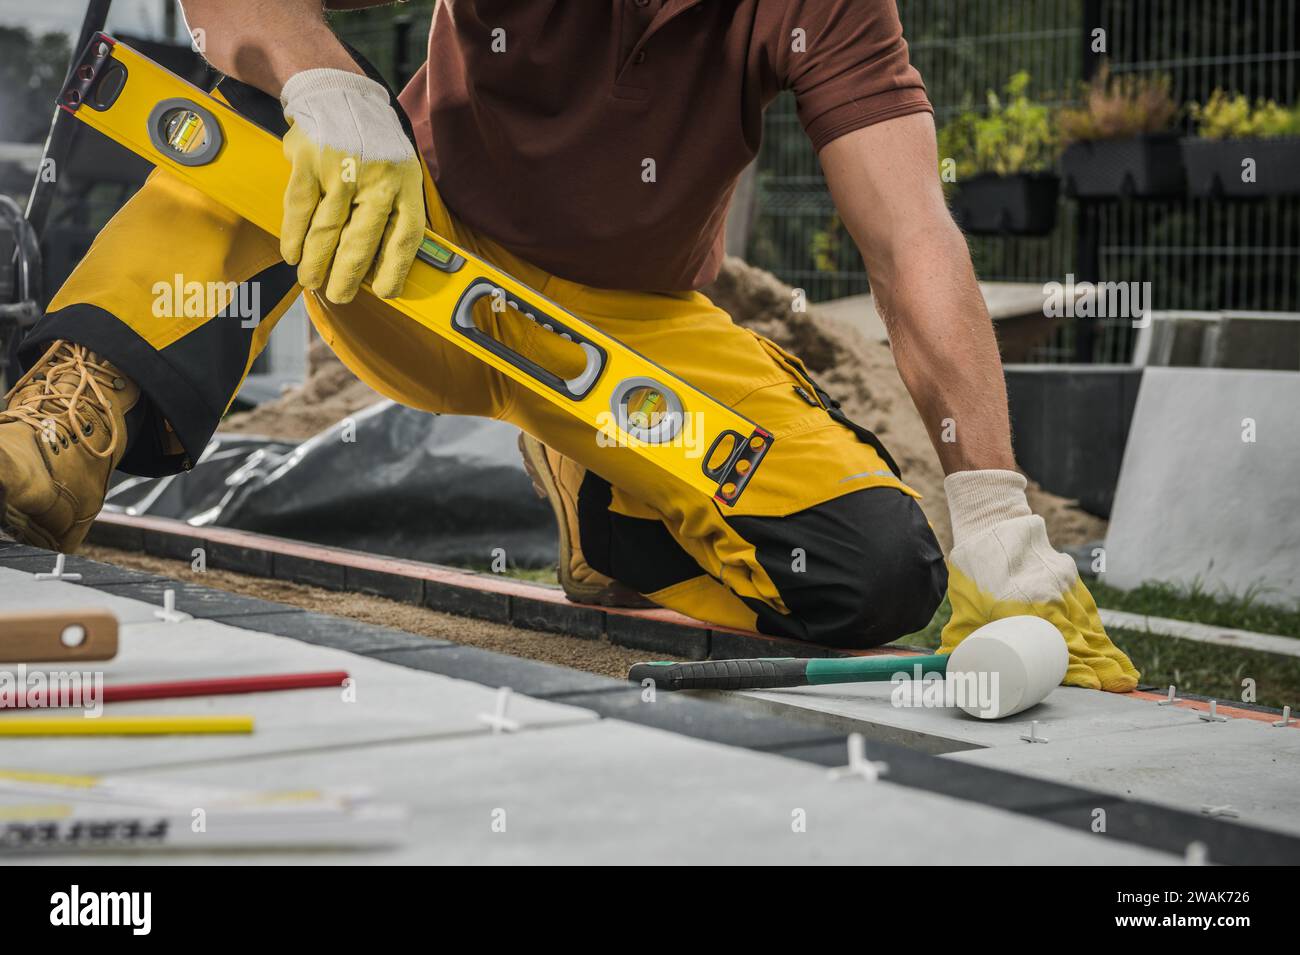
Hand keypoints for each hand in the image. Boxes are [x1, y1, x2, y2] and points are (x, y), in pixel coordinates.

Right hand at [279, 68, 423, 302]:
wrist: (340, 94)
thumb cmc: (374, 145)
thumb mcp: (401, 172)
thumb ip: (396, 211)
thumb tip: (386, 265)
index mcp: (405, 185)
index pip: (405, 238)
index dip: (395, 270)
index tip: (385, 293)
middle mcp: (376, 179)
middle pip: (361, 241)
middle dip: (347, 276)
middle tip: (339, 295)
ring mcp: (341, 170)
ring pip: (326, 231)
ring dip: (316, 263)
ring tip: (311, 281)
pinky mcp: (309, 162)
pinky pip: (299, 209)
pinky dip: (293, 236)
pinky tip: (292, 254)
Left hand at [939, 470, 1138, 691]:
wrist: (992, 526)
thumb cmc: (975, 570)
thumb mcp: (964, 607)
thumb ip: (961, 638)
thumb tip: (947, 664)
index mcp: (1020, 608)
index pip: (1055, 645)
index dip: (1076, 667)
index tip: (1091, 684)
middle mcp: (1047, 598)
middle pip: (1080, 639)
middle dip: (1101, 665)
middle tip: (1119, 687)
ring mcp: (1062, 586)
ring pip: (1089, 625)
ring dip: (1106, 651)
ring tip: (1123, 676)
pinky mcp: (1069, 576)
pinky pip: (1087, 608)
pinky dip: (1097, 629)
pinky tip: (1107, 647)